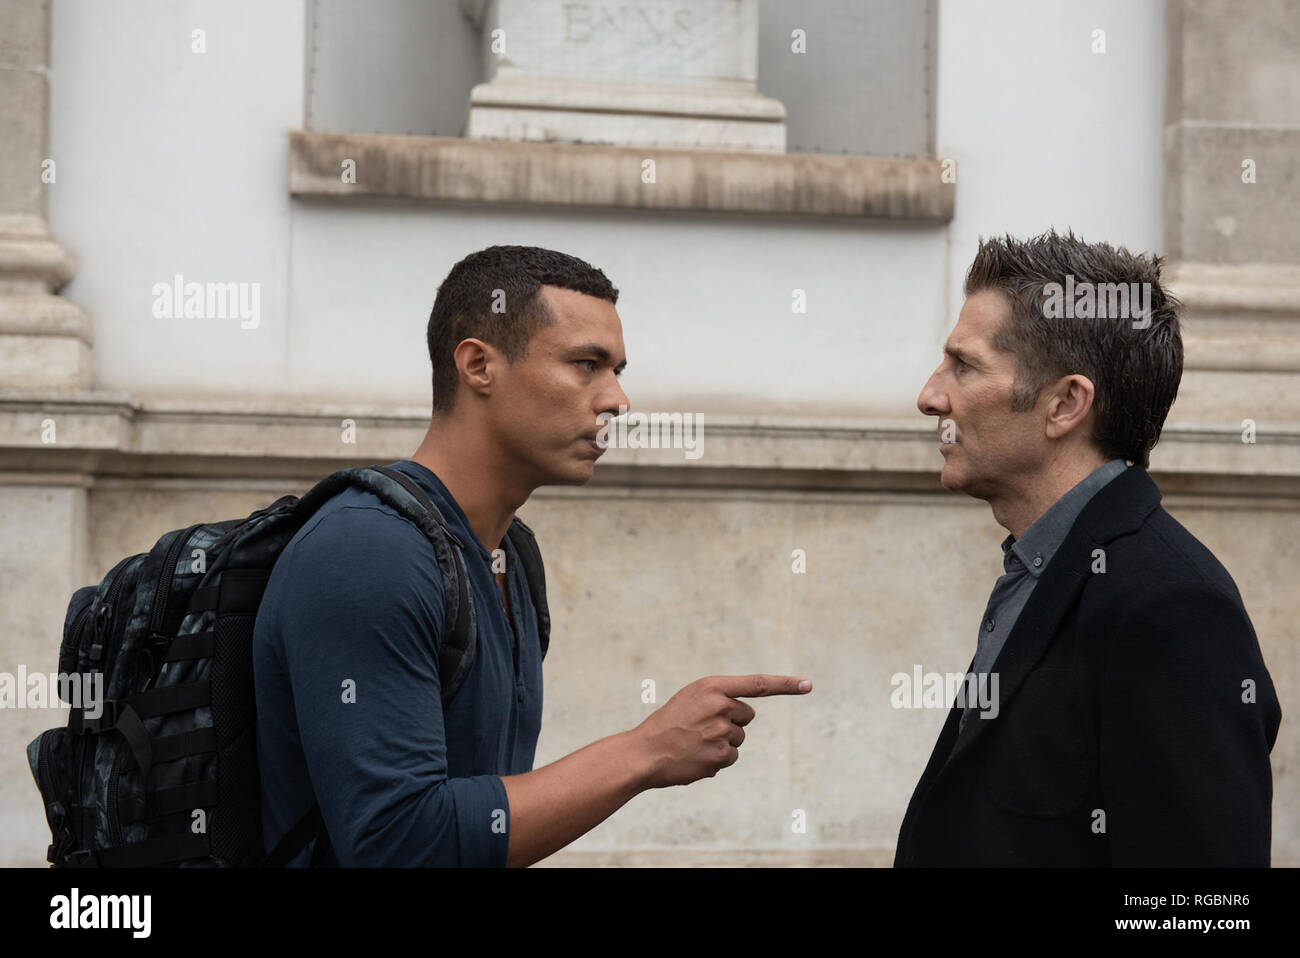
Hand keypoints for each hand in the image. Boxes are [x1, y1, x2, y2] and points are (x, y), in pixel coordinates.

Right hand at [632, 674, 811, 788]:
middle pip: (746, 716)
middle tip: (701, 727)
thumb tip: (746, 713)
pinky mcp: (721, 756)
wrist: (645, 752)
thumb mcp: (692, 698)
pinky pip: (731, 757)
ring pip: (739, 738)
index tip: (808, 685)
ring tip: (695, 743)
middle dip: (731, 722)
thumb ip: (719, 698)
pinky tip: (696, 757)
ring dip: (722, 742)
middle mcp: (720, 706)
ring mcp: (721, 732)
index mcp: (712, 686)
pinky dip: (717, 760)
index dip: (785, 685)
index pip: (757, 684)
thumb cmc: (669, 723)